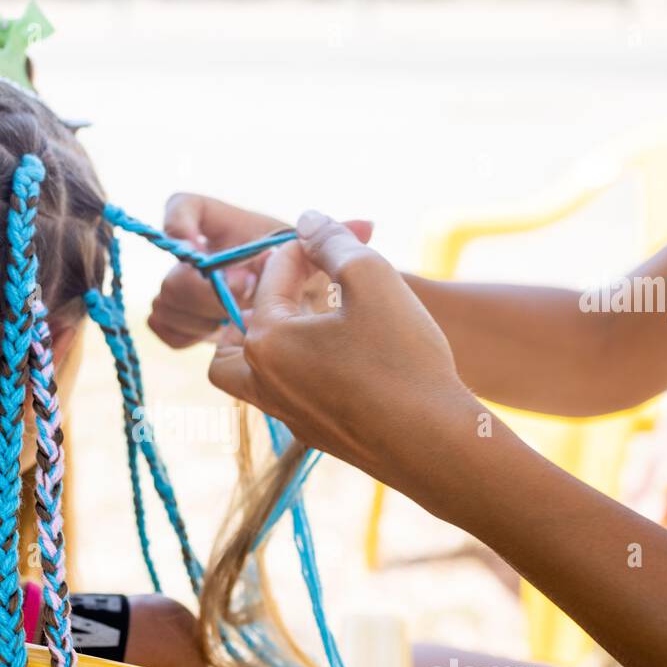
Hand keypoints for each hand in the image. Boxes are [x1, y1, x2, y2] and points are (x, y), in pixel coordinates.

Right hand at [149, 193, 370, 347]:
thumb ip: (342, 241)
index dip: (179, 224)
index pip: (182, 206)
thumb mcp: (328, 258)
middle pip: (174, 270)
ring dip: (203, 317)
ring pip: (165, 303)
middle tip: (248, 296)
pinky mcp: (183, 324)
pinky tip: (227, 340)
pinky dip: (190, 336)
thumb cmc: (318, 281)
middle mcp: (200, 257)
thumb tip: (368, 225)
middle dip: (208, 291)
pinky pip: (164, 329)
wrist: (311, 319)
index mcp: (226, 226)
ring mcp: (187, 293)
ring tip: (246, 322)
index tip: (198, 250)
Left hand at [207, 210, 477, 497]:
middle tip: (299, 290)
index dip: (306, 247)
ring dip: (268, 345)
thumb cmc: (403, 359)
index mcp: (267, 339)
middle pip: (232, 339)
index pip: (274, 275)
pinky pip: (284, 398)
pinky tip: (340, 361)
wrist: (434, 445)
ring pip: (249, 376)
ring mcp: (285, 415)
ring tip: (310, 325)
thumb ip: (334, 243)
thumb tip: (308, 221)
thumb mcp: (373, 279)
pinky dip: (295, 373)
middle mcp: (263, 382)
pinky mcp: (312, 436)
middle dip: (257, 306)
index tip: (337, 238)